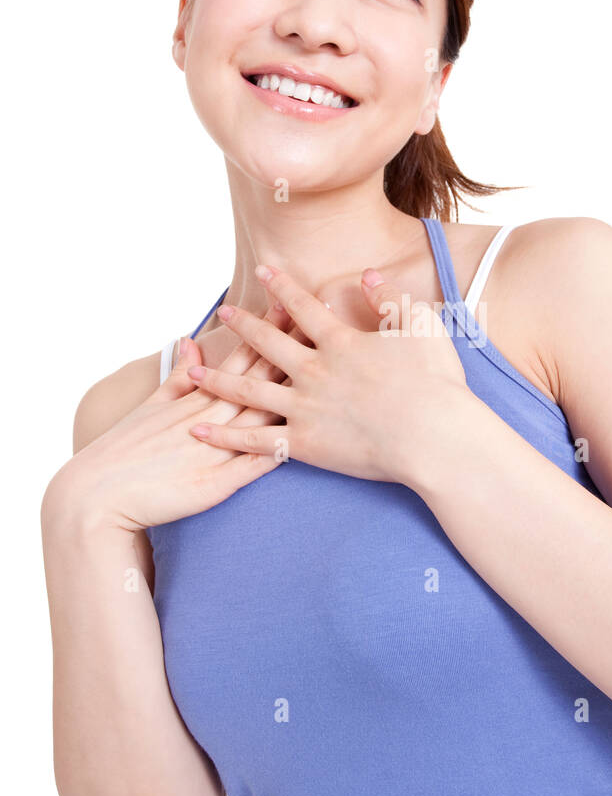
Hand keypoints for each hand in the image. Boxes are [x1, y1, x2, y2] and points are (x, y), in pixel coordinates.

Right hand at [46, 300, 303, 532]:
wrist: (99, 493)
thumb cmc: (127, 450)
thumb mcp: (154, 404)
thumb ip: (180, 374)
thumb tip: (192, 339)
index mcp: (197, 397)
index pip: (241, 357)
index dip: (269, 331)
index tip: (294, 303)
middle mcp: (209, 416)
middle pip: (260, 378)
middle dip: (293, 350)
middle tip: (323, 323)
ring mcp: (215, 448)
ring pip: (262, 415)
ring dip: (295, 394)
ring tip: (327, 375)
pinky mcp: (215, 483)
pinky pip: (253, 466)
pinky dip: (277, 452)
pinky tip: (306, 442)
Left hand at [183, 263, 469, 485]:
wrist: (435, 437)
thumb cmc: (436, 383)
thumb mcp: (421, 326)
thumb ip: (390, 297)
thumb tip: (366, 274)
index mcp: (340, 343)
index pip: (303, 307)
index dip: (281, 287)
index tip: (262, 271)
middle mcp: (314, 372)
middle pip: (267, 344)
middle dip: (243, 325)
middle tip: (222, 313)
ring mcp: (305, 410)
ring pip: (248, 392)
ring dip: (218, 379)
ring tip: (191, 371)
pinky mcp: (304, 446)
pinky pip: (254, 441)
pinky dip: (224, 438)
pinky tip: (198, 431)